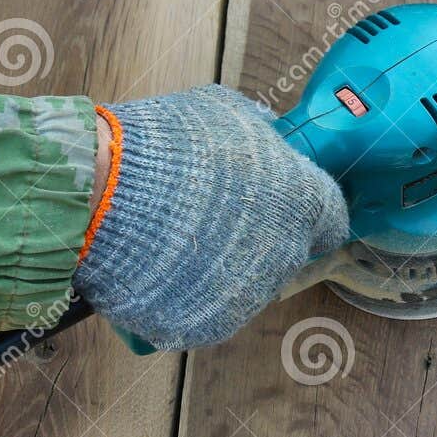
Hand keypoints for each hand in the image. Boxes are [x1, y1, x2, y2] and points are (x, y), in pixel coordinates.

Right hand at [74, 86, 348, 349]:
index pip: (329, 220)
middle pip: (284, 254)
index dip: (304, 212)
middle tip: (211, 219)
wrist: (106, 195)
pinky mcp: (206, 327)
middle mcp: (285, 255)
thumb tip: (266, 131)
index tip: (281, 207)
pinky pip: (202, 312)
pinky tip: (156, 270)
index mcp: (302, 202)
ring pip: (242, 287)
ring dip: (219, 270)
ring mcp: (247, 296)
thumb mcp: (222, 110)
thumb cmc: (168, 145)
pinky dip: (184, 297)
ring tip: (173, 242)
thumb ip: (255, 126)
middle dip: (257, 240)